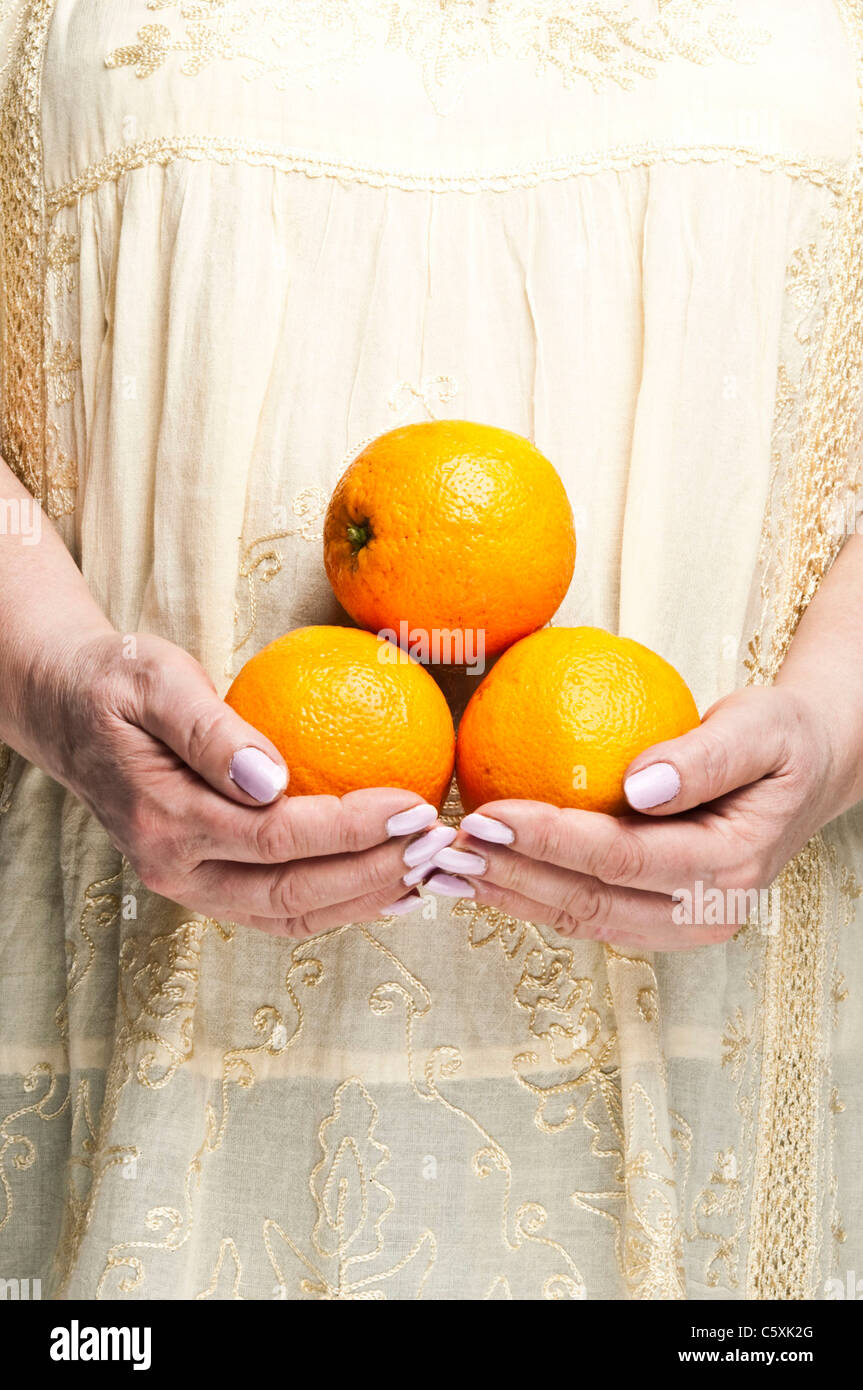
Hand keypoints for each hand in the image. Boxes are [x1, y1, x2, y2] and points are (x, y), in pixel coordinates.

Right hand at [23, 631, 452, 934]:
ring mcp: (189, 887)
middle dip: (374, 875)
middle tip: (435, 846)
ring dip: (364, 901)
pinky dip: (337, 903)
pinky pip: (279, 908)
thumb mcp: (156, 680)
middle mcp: (174, 870)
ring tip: (426, 875)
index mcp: (164, 820)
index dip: (351, 829)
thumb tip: (270, 778)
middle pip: (291, 893)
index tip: (412, 804)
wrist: (69, 712)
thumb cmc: (119, 683)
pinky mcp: (207, 885)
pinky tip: (387, 884)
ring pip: (289, 915)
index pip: (275, 838)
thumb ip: (210, 729)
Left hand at [426, 684, 858, 950]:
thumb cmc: (782, 739)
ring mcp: (678, 925)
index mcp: (730, 868)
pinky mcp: (655, 920)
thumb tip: (640, 784)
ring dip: (508, 896)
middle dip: (510, 877)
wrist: (807, 770)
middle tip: (445, 850)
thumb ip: (705, 756)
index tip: (488, 814)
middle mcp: (705, 912)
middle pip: (589, 902)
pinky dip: (528, 895)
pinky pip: (584, 912)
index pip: (622, 859)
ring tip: (446, 869)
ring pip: (579, 919)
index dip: (549, 840)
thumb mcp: (761, 728)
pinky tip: (483, 874)